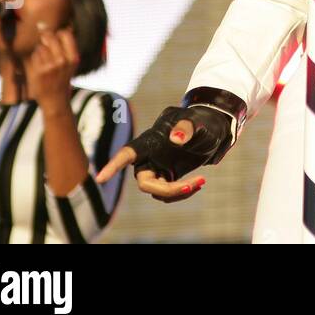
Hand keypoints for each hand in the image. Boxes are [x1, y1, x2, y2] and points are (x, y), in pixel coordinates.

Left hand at [25, 25, 78, 114]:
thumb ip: (64, 45)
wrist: (55, 99)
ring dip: (40, 49)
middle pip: (51, 37)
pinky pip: (35, 55)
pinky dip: (35, 58)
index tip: (56, 37)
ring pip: (41, 46)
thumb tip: (47, 25)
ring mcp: (50, 66)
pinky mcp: (39, 71)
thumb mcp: (70, 62)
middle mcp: (63, 61)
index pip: (65, 34)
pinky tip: (39, 65)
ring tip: (44, 58)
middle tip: (45, 42)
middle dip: (46, 37)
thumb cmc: (62, 77)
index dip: (59, 33)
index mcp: (74, 57)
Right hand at [97, 103, 228, 202]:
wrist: (214, 129)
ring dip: (177, 192)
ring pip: (156, 190)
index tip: (100, 179)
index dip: (113, 166)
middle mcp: (150, 156)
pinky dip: (183, 192)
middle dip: (165, 189)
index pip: (128, 153)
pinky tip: (198, 183)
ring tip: (200, 181)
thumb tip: (175, 138)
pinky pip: (167, 193)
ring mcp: (158, 168)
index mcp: (151, 140)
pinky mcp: (168, 176)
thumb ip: (186, 127)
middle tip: (189, 185)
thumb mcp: (197, 122)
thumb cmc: (201, 121)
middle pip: (144, 181)